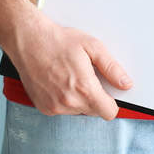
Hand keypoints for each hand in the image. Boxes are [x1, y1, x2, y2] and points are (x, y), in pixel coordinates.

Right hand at [7, 13, 132, 118]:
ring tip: (71, 76)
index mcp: (84, 88)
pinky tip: (59, 82)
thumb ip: (112, 68)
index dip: (112, 102)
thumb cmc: (59, 41)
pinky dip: (65, 100)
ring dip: (79, 99)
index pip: (109, 112)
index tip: (108, 91)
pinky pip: (63, 110)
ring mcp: (54, 107)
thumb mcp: (92, 47)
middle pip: (94, 112)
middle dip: (95, 97)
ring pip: (78, 111)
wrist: (28, 41)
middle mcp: (69, 103)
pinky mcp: (43, 108)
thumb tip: (126, 84)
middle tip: (87, 76)